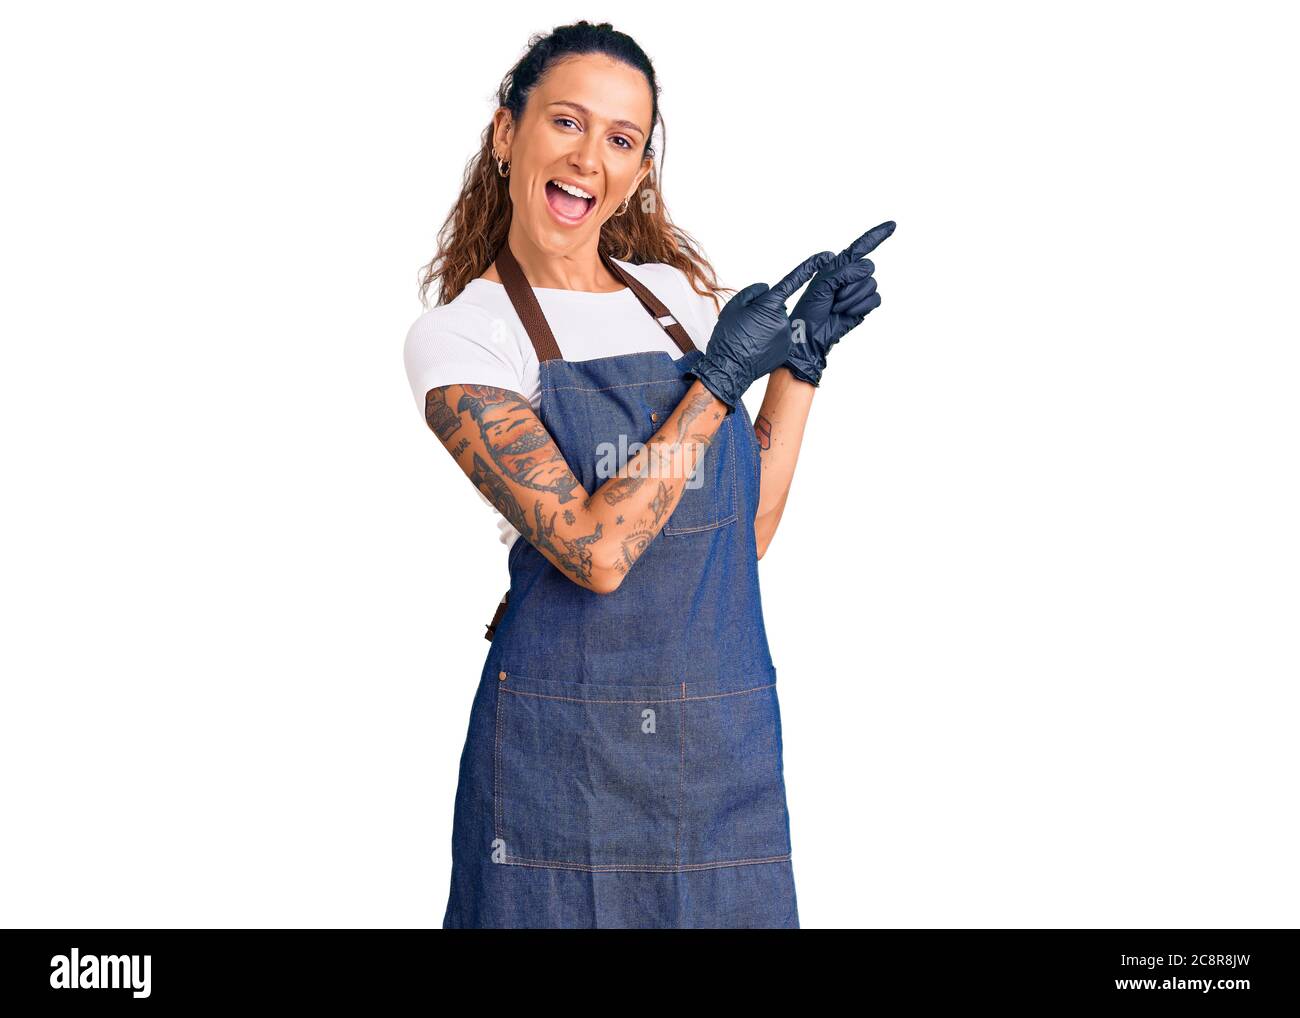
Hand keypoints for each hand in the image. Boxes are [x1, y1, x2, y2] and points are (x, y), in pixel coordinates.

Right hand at [685, 250, 836, 412]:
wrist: (729, 369)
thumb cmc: (728, 338)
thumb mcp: (734, 307)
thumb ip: (753, 292)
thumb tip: (767, 289)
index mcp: (770, 305)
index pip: (793, 281)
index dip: (809, 267)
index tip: (824, 258)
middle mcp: (783, 319)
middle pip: (777, 307)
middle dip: (765, 312)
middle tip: (748, 326)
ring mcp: (786, 335)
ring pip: (778, 323)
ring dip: (767, 327)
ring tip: (751, 340)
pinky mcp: (786, 349)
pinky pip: (780, 338)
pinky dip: (770, 340)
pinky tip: (757, 348)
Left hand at [784, 221, 895, 386]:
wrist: (811, 333)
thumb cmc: (810, 308)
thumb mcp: (822, 284)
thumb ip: (843, 272)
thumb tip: (866, 270)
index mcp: (838, 265)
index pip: (860, 246)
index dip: (876, 235)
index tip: (892, 225)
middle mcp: (850, 276)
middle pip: (868, 268)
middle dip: (851, 284)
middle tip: (834, 297)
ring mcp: (858, 291)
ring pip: (871, 285)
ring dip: (853, 298)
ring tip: (837, 306)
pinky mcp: (864, 305)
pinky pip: (875, 299)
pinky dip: (860, 306)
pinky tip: (847, 313)